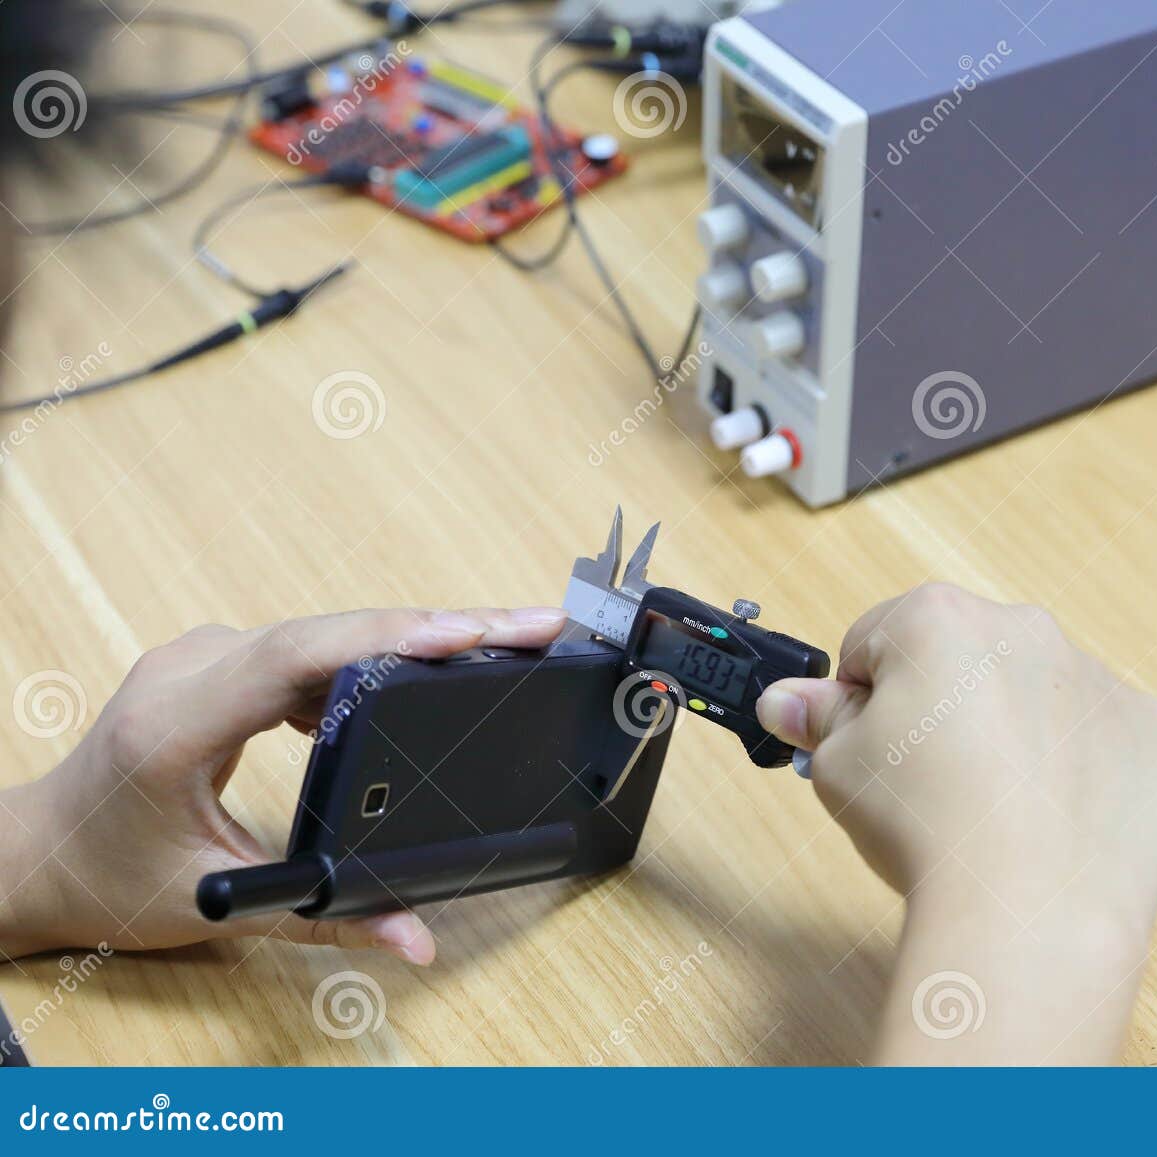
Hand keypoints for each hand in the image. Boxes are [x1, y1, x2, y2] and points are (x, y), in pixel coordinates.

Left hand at [0, 606, 566, 964]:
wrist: (37, 853)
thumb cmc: (108, 879)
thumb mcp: (216, 905)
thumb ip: (324, 920)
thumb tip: (414, 937)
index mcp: (177, 722)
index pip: (298, 657)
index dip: (391, 637)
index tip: (469, 634)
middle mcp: (190, 670)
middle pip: (332, 630)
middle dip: (440, 626)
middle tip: (531, 627)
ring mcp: (205, 656)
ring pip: (328, 629)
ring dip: (416, 634)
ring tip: (499, 644)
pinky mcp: (223, 661)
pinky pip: (311, 643)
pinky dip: (376, 652)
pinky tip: (427, 667)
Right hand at [755, 584, 1156, 1062]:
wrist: (1031, 908)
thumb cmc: (928, 828)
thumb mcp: (839, 771)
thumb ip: (818, 722)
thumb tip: (788, 702)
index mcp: (937, 620)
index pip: (875, 645)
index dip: (861, 703)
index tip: (869, 751)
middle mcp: (1024, 632)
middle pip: (962, 665)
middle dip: (943, 714)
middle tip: (928, 791)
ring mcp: (1097, 682)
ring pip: (1036, 703)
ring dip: (1014, 743)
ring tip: (993, 820)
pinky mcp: (1150, 737)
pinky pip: (1101, 748)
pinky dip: (1078, 781)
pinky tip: (1052, 831)